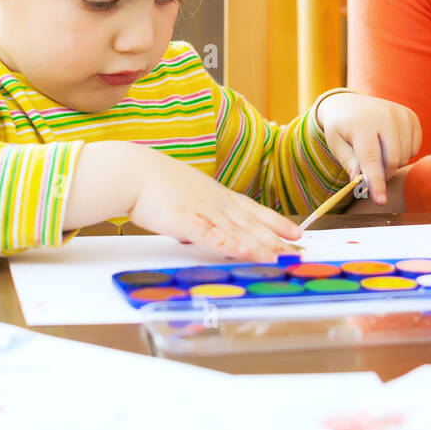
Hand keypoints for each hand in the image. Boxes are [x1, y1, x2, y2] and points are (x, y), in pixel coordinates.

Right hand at [128, 147, 301, 260]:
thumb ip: (197, 212)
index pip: (253, 210)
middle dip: (276, 240)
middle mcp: (216, 202)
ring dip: (261, 246)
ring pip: (238, 231)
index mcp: (216, 195)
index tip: (296, 232)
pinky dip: (230, 245)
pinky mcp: (186, 221)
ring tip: (281, 258)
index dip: (276, 221)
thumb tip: (199, 228)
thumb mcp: (184, 195)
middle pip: (252, 224)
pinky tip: (245, 254)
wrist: (133, 170)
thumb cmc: (153, 182)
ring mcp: (203, 211)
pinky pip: (212, 236)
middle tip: (297, 253)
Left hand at [316, 93, 420, 205]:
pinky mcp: (411, 117)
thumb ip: (350, 163)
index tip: (380, 200)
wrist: (350, 104)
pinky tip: (389, 145)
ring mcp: (401, 114)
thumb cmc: (342, 128)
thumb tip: (361, 181)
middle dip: (383, 174)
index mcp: (361, 122)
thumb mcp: (336, 145)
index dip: (376, 181)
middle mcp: (384, 115)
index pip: (371, 157)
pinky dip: (403, 153)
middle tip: (370, 173)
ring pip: (405, 156)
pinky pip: (414, 148)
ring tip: (377, 154)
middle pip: (392, 159)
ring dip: (392, 163)